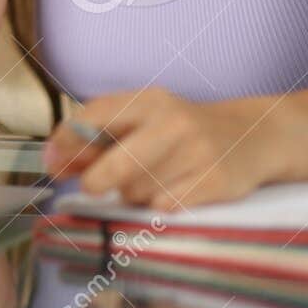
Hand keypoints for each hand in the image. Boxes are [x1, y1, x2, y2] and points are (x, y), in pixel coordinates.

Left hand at [42, 87, 286, 211]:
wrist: (255, 135)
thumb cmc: (183, 131)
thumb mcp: (145, 120)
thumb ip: (100, 137)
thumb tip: (53, 160)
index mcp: (149, 100)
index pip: (95, 116)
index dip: (66, 142)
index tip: (52, 163)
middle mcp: (173, 122)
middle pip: (116, 165)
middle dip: (96, 180)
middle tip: (94, 186)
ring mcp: (197, 152)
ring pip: (139, 191)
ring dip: (133, 195)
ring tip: (150, 182)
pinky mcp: (216, 182)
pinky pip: (165, 207)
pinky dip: (159, 206)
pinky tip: (172, 193)